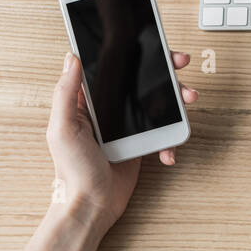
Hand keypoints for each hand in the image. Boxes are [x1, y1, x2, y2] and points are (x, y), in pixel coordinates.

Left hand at [47, 50, 197, 234]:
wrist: (91, 206)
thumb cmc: (71, 170)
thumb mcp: (62, 128)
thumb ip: (65, 92)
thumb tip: (71, 57)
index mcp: (88, 100)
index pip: (112, 67)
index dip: (133, 52)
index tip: (154, 44)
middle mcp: (109, 108)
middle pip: (141, 80)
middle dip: (164, 70)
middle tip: (180, 63)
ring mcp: (127, 125)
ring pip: (158, 102)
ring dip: (176, 99)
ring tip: (188, 101)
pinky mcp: (141, 142)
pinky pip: (162, 132)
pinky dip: (170, 138)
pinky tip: (168, 149)